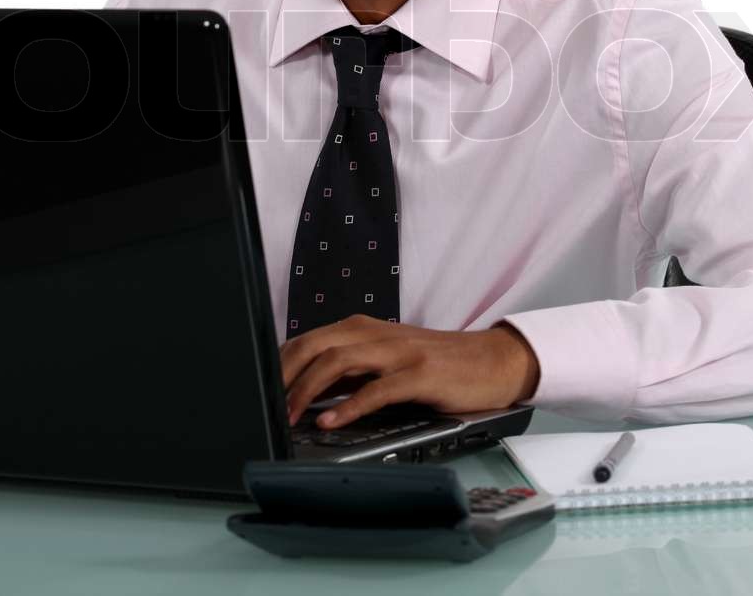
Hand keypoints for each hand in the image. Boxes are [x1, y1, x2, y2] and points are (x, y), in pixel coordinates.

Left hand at [280, 314, 540, 427]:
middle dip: (283, 376)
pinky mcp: (420, 374)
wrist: (492, 361)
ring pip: (337, 362)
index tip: (260, 389)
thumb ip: (349, 372)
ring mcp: (398, 352)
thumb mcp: (385, 361)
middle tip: (266, 405)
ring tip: (289, 416)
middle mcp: (375, 334)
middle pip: (314, 346)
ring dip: (306, 391)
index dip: (279, 364)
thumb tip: (305, 391)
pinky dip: (349, 407)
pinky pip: (376, 390)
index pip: (306, 340)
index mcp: (362, 330)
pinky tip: (331, 422)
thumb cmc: (438, 365)